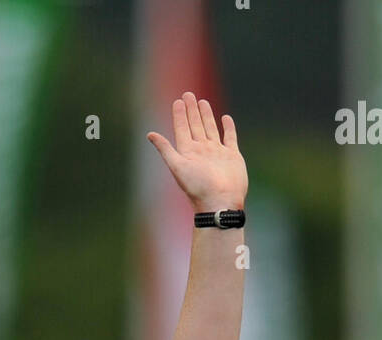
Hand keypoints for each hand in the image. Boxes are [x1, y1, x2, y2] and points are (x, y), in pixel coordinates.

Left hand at [146, 91, 247, 212]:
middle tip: (188, 94)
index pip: (182, 129)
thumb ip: (165, 149)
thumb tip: (149, 134)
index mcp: (188, 152)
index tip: (177, 101)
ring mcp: (217, 153)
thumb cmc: (198, 188)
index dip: (179, 115)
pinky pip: (230, 138)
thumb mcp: (177, 166)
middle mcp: (202, 151)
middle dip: (191, 110)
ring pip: (210, 129)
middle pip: (195, 125)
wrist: (220, 202)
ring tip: (202, 102)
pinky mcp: (232, 156)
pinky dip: (228, 128)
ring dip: (206, 116)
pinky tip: (225, 118)